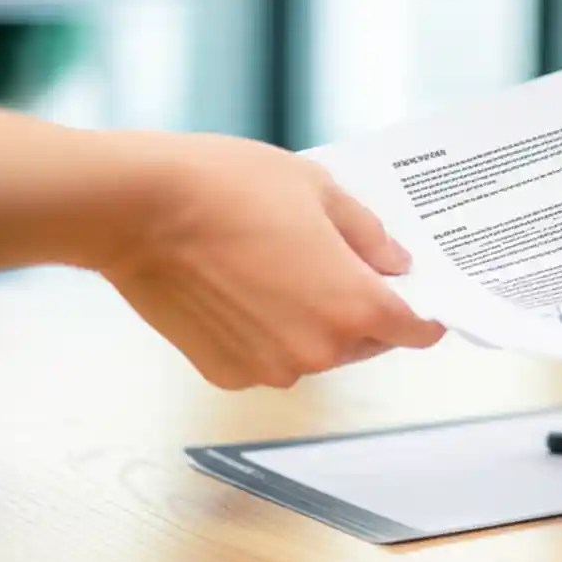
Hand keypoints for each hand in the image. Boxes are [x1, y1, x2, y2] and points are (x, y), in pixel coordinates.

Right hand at [94, 132, 444, 388]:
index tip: (420, 299)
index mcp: (354, 307)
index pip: (416, 330)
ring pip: (316, 352)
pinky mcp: (226, 374)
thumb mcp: (320, 190)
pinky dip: (267, 333)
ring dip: (313, 322)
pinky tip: (243, 288)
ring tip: (281, 268)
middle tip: (340, 264)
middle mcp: (318, 352)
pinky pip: (269, 357)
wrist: (138, 207)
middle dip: (364, 310)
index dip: (424, 313)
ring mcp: (270, 369)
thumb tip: (395, 264)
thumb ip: (370, 235)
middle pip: (367, 342)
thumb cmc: (229, 188)